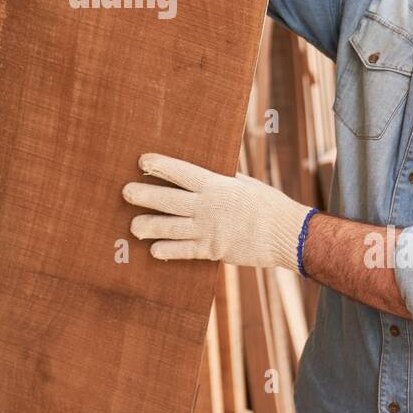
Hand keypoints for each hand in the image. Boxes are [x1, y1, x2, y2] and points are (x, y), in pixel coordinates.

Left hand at [124, 152, 311, 271]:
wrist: (287, 233)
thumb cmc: (267, 203)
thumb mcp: (245, 183)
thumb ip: (223, 178)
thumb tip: (209, 168)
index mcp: (216, 185)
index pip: (181, 173)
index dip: (160, 166)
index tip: (142, 161)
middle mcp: (208, 206)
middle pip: (168, 200)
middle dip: (144, 195)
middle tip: (125, 192)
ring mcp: (209, 230)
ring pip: (171, 227)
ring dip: (149, 225)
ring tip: (133, 226)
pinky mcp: (213, 250)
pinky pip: (185, 251)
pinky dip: (168, 250)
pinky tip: (154, 250)